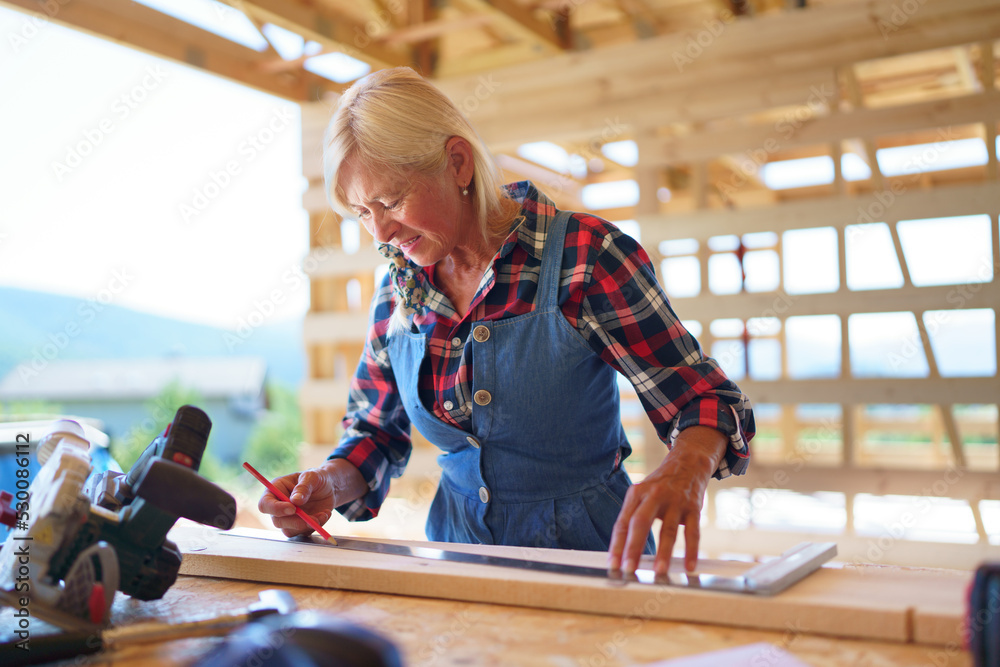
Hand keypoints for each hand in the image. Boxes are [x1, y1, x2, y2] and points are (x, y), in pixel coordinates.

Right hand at [257, 459, 365, 536]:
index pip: (265, 504)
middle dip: (296, 522)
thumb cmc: (317, 478)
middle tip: (314, 518)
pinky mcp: (298, 526)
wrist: (329, 487)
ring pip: (289, 530)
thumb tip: (295, 501)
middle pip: (277, 521)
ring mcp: (288, 518)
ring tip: (324, 513)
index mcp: (276, 490)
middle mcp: (279, 506)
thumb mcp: (312, 477)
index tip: (293, 509)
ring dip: (308, 525)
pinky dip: (315, 526)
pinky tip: (325, 514)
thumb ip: (303, 487)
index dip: (275, 509)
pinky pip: (303, 533)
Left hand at [608, 426, 726, 576]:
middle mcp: (654, 496)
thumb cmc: (661, 485)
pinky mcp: (694, 507)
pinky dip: (691, 551)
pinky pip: (692, 532)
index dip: (617, 545)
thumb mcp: (642, 493)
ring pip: (668, 530)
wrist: (689, 462)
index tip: (613, 564)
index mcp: (636, 494)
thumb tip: (623, 550)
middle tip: (629, 569)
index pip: (622, 523)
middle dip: (633, 548)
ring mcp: (675, 501)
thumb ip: (633, 517)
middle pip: (640, 523)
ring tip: (659, 572)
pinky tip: (689, 566)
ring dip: (663, 553)